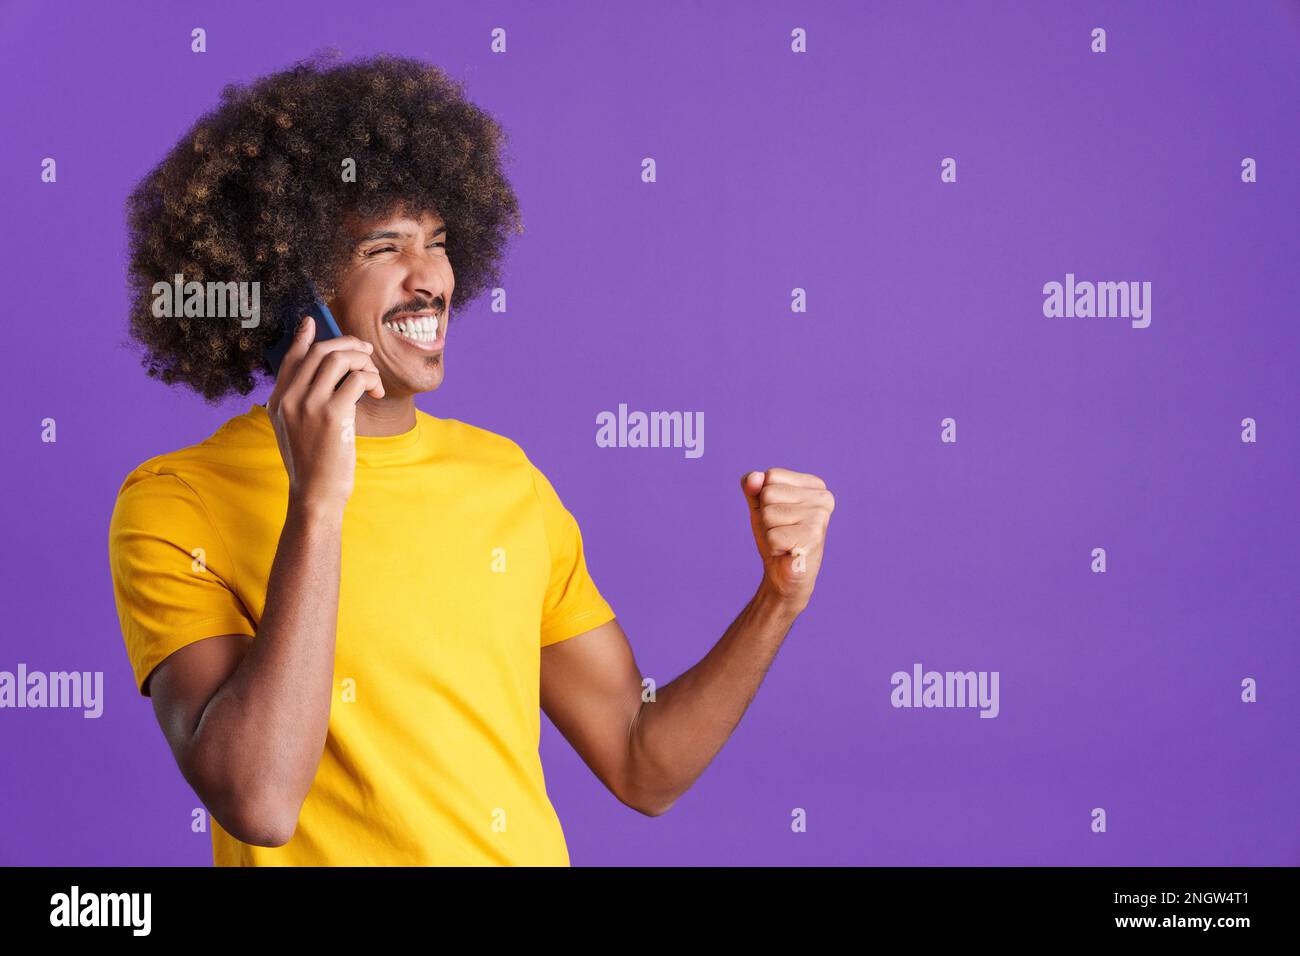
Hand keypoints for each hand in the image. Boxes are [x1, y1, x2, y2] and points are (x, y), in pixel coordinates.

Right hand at [266, 316, 384, 510]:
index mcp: (278, 401)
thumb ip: (300, 401)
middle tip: (367, 352)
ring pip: (339, 359)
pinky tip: (375, 391)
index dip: (304, 337)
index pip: (290, 358)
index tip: (313, 321)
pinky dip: (371, 379)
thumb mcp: (296, 430)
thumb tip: (319, 375)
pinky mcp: (332, 415)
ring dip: (364, 361)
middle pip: (320, 352)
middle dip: (348, 345)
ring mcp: (309, 405)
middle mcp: (289, 398)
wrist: (316, 494)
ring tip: (374, 378)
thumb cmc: (313, 463)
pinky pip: (356, 378)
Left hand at [741, 467, 834, 612]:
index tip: (780, 516)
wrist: (785, 574)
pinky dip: (773, 547)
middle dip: (766, 516)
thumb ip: (753, 487)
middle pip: (768, 493)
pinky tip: (787, 551)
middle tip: (782, 531)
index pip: (771, 475)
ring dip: (769, 532)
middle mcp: (823, 497)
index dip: (765, 498)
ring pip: (768, 514)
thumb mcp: (760, 506)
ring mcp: (820, 516)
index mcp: (815, 485)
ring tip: (785, 541)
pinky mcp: (813, 537)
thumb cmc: (776, 536)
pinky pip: (772, 535)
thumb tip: (754, 477)